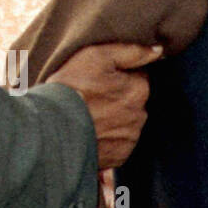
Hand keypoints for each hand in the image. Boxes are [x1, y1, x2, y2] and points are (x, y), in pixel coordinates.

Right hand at [47, 42, 160, 168]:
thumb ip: (131, 51)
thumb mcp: (96, 56)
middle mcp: (140, 115)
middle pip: (133, 101)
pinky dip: (108, 138)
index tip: (98, 80)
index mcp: (139, 89)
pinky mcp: (119, 157)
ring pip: (126, 122)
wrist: (49, 129)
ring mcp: (130, 138)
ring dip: (113, 118)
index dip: (118, 76)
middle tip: (91, 97)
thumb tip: (158, 50)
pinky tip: (91, 131)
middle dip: (117, 98)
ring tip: (88, 116)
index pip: (137, 77)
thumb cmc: (71, 89)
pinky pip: (119, 143)